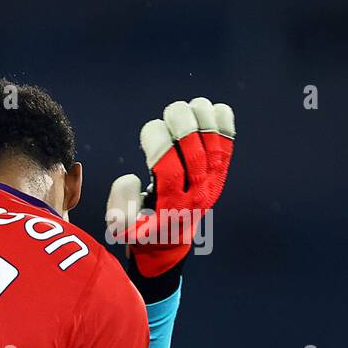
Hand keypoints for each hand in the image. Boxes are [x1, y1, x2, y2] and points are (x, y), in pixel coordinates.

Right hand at [106, 98, 234, 276]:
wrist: (170, 242)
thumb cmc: (141, 230)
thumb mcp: (122, 227)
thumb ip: (120, 204)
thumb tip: (133, 177)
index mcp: (171, 207)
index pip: (170, 170)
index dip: (160, 143)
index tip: (149, 128)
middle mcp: (196, 195)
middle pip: (195, 154)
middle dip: (184, 126)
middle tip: (171, 110)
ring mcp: (211, 185)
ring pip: (214, 148)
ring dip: (205, 121)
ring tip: (192, 105)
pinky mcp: (219, 176)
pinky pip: (227, 147)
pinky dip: (224, 125)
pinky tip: (215, 109)